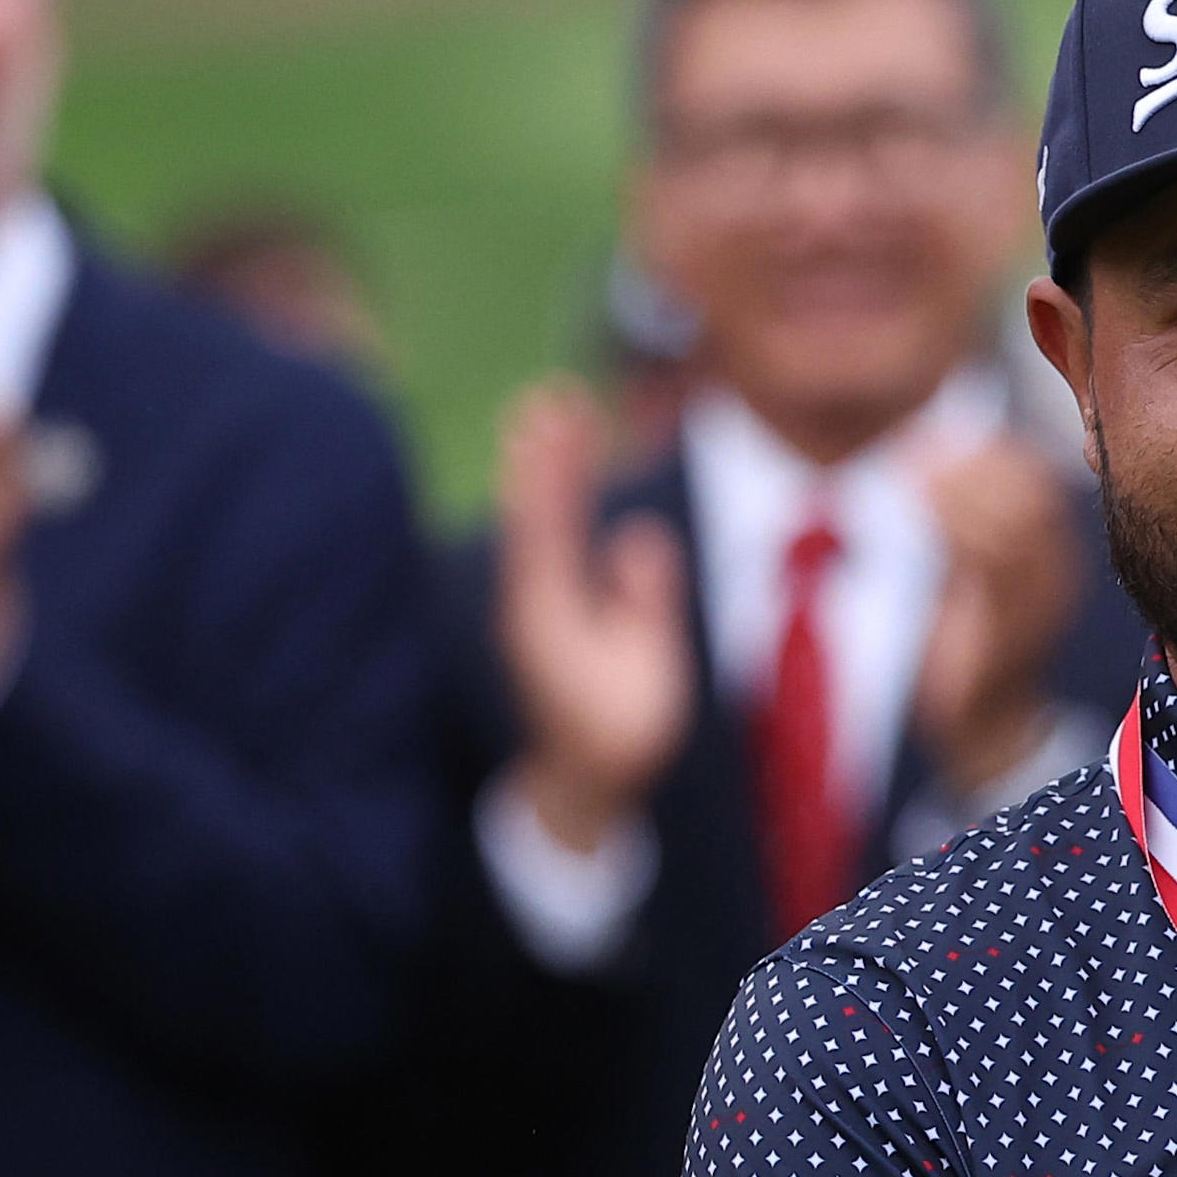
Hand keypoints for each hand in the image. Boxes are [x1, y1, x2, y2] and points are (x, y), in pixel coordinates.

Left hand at [495, 378, 694, 853]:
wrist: (582, 780)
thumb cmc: (622, 731)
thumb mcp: (646, 670)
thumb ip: (644, 601)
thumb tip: (639, 535)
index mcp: (549, 613)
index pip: (548, 525)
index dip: (552, 468)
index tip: (557, 417)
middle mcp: (530, 601)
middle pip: (533, 513)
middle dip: (542, 453)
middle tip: (547, 395)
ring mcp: (532, 605)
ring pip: (535, 524)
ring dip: (545, 470)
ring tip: (549, 414)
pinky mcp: (543, 611)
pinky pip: (546, 543)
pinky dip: (552, 501)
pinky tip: (559, 472)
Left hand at [913, 436, 1076, 800]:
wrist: (980, 724)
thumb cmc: (964, 643)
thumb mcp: (967, 573)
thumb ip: (964, 524)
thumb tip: (932, 455)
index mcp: (1053, 554)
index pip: (1037, 481)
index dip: (992, 452)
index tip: (940, 439)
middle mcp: (1059, 572)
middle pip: (1032, 494)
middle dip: (975, 465)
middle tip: (921, 452)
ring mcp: (1043, 600)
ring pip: (1017, 521)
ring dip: (962, 490)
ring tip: (915, 476)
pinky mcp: (1014, 625)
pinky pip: (993, 561)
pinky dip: (956, 525)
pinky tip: (921, 510)